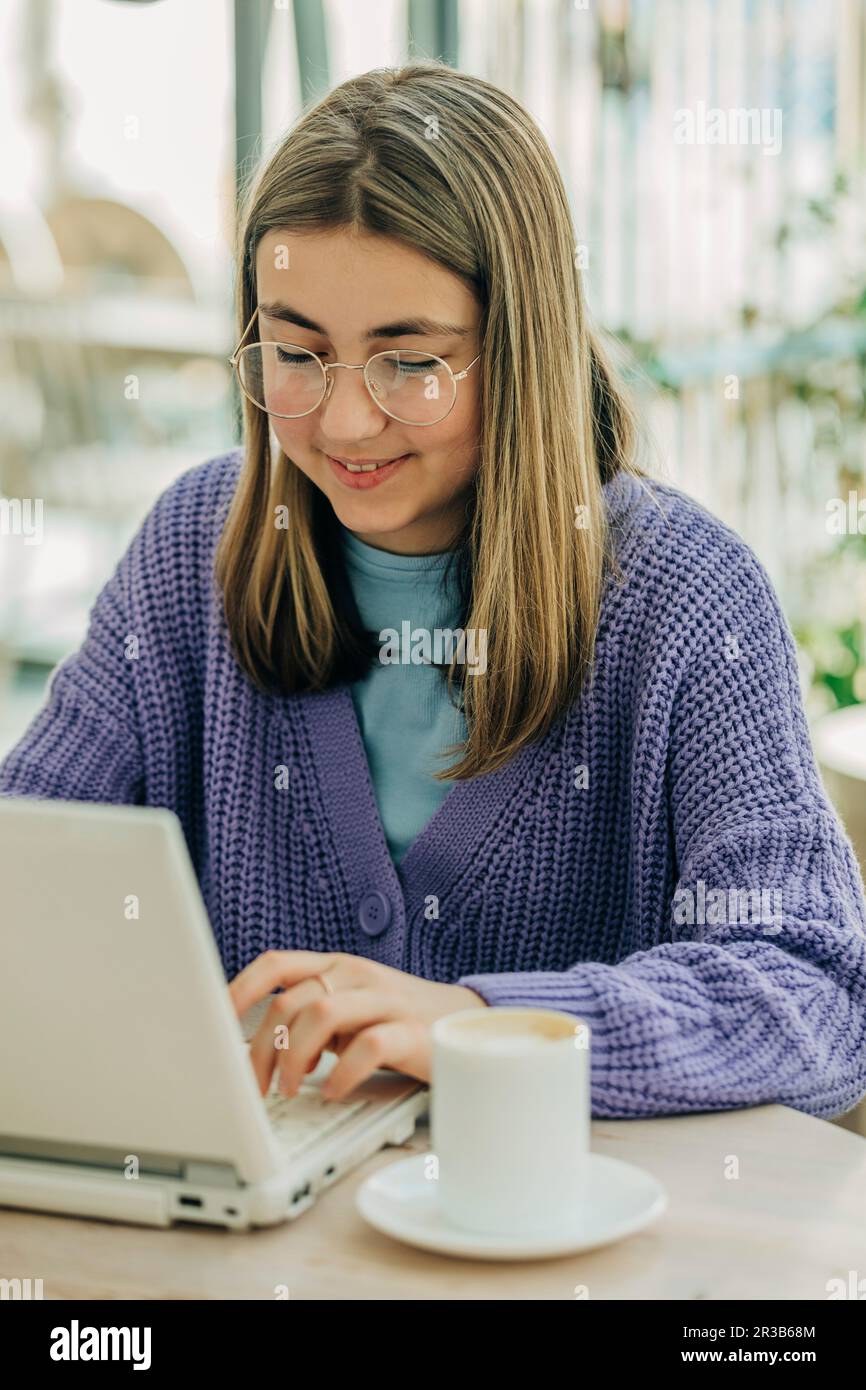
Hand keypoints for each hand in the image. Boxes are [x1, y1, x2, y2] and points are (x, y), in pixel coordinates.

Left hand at [228, 950, 487, 1099]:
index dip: (239, 988)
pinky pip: (367, 1046)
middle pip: (290, 1001)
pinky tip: (332, 1092)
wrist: (470, 1023)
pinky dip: (341, 1073)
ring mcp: (386, 1000)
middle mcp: (357, 975)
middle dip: (261, 1048)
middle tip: (253, 1087)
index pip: (276, 964)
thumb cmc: (398, 1022)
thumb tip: (251, 1050)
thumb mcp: (348, 1013)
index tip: (212, 1021)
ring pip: (321, 1014)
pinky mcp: (412, 1030)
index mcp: (336, 967)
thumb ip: (308, 1020)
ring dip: (294, 1058)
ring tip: (288, 1090)